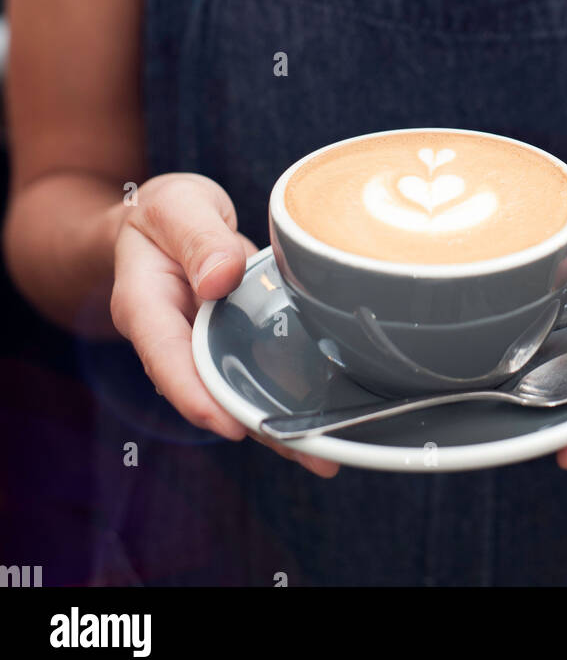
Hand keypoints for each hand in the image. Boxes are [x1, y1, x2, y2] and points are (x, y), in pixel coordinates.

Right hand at [110, 171, 339, 478]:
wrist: (168, 218)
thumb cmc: (165, 211)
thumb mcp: (176, 206)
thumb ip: (197, 236)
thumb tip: (219, 278)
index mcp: (145, 306)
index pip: (165, 358)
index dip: (195, 395)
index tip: (231, 425)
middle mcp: (174, 338)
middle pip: (208, 391)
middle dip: (253, 426)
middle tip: (309, 452)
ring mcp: (206, 344)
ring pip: (237, 390)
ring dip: (278, 422)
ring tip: (328, 453)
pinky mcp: (235, 340)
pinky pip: (256, 371)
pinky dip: (287, 390)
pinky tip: (326, 413)